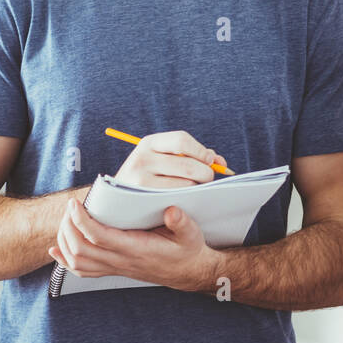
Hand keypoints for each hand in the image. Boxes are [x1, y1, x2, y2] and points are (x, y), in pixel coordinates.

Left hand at [49, 198, 219, 292]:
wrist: (188, 271)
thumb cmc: (187, 249)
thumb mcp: (191, 233)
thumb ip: (181, 222)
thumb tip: (172, 210)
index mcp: (137, 249)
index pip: (99, 236)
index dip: (82, 220)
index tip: (75, 203)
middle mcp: (122, 261)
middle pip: (80, 249)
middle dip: (68, 227)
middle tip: (70, 208)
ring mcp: (115, 267)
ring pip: (77, 261)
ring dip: (65, 241)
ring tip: (66, 220)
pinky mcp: (113, 270)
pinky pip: (82, 270)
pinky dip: (65, 260)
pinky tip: (58, 250)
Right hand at [113, 130, 227, 188]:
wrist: (122, 202)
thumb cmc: (154, 175)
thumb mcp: (168, 159)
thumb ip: (195, 156)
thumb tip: (220, 162)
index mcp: (148, 143)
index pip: (182, 140)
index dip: (201, 151)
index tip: (209, 160)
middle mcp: (142, 159)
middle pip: (189, 165)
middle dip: (206, 173)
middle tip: (208, 179)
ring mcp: (140, 180)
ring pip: (186, 183)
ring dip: (197, 187)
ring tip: (193, 188)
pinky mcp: (144, 199)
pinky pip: (178, 198)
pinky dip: (187, 198)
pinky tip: (184, 198)